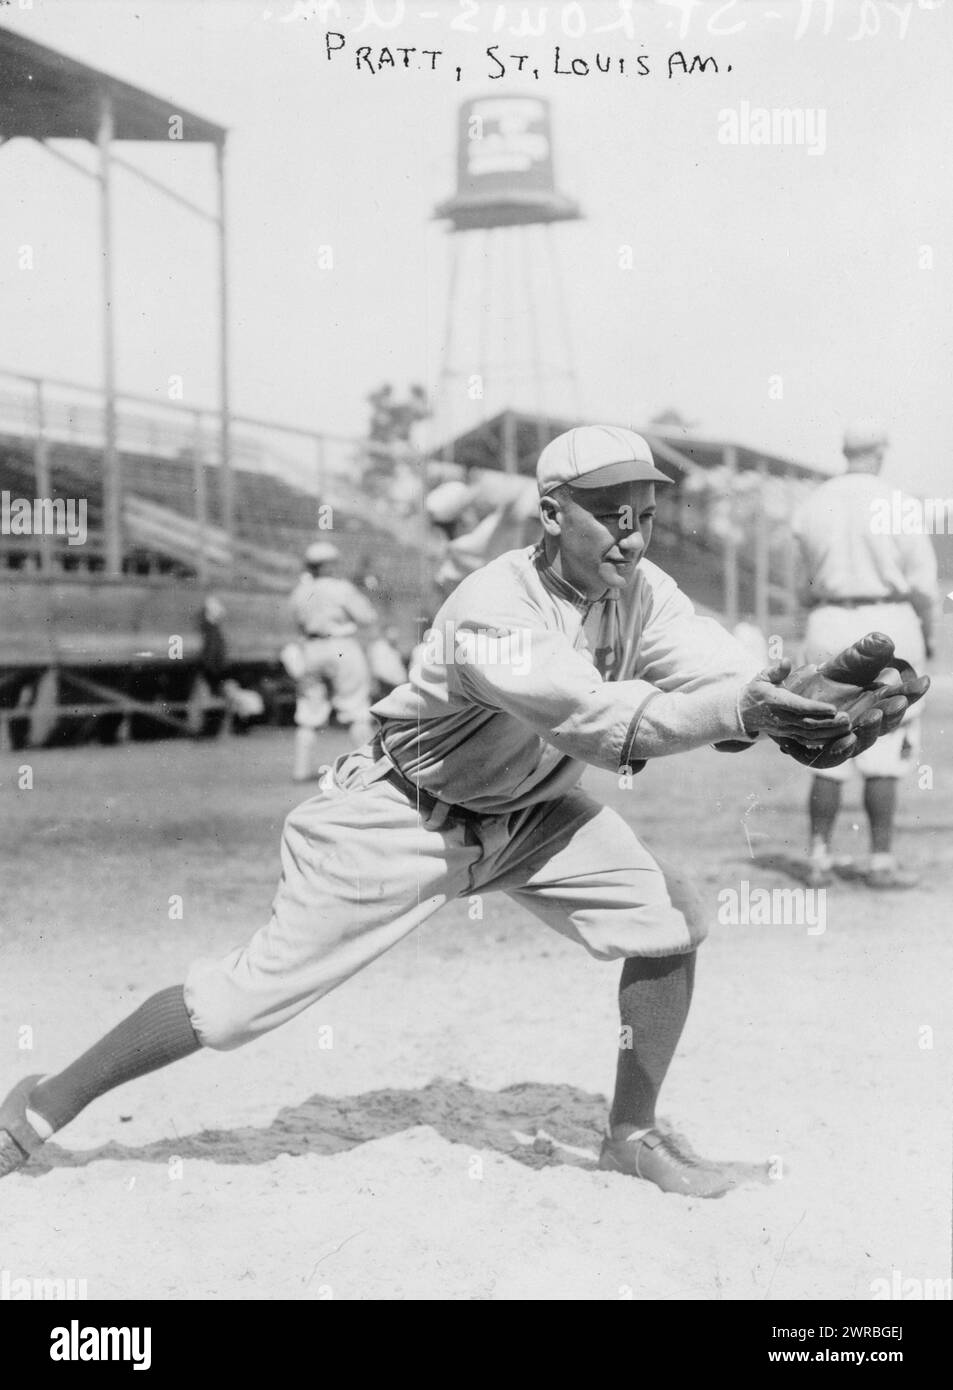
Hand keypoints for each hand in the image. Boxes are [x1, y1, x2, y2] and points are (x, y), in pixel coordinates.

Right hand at [739, 659, 851, 740]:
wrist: (741, 714)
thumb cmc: (755, 692)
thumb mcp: (761, 677)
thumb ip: (775, 670)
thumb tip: (786, 661)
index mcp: (775, 701)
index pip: (798, 707)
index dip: (816, 709)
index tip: (833, 708)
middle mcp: (781, 718)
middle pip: (808, 724)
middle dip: (829, 723)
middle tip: (847, 718)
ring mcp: (784, 729)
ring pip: (809, 735)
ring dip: (829, 732)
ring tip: (846, 727)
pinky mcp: (787, 735)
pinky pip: (806, 741)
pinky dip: (822, 740)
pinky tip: (835, 736)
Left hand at [771, 632, 929, 767]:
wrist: (783, 707)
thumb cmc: (820, 685)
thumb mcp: (841, 667)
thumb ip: (862, 656)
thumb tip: (885, 641)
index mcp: (873, 702)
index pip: (896, 697)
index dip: (911, 691)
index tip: (924, 681)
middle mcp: (863, 723)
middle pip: (885, 721)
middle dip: (893, 712)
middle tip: (900, 701)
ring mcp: (844, 740)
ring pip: (863, 739)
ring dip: (871, 728)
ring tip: (875, 714)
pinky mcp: (821, 754)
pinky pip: (833, 756)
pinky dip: (841, 749)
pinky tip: (847, 738)